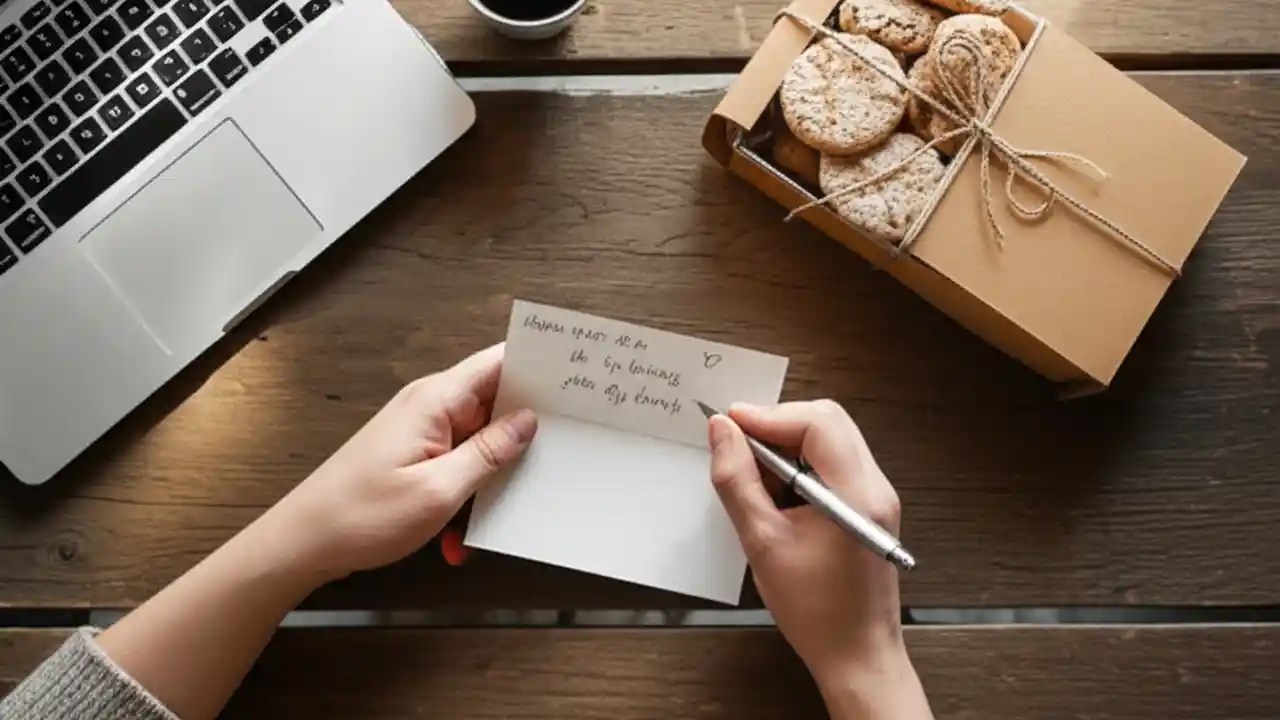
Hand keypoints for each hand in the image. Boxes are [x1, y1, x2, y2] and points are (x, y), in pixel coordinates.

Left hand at [267, 343, 536, 581]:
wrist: (301, 543)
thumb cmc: (358, 516)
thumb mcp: (440, 490)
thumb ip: (490, 452)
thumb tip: (528, 422)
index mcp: (435, 401)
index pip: (499, 362)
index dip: (538, 366)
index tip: (573, 381)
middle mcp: (428, 407)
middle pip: (495, 403)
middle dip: (522, 436)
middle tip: (552, 459)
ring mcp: (420, 431)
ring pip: (479, 443)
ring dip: (488, 481)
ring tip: (482, 517)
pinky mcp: (413, 456)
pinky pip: (456, 466)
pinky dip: (463, 498)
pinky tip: (454, 536)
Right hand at [707, 401, 929, 717]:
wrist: (857, 655)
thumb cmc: (818, 612)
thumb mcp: (762, 542)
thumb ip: (737, 481)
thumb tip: (722, 433)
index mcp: (857, 494)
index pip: (817, 423)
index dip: (768, 416)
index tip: (730, 424)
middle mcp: (875, 487)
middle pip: (827, 422)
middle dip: (777, 426)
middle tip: (736, 443)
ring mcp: (876, 496)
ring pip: (829, 441)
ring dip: (786, 447)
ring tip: (752, 477)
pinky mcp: (868, 507)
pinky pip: (833, 465)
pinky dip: (799, 467)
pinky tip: (774, 495)